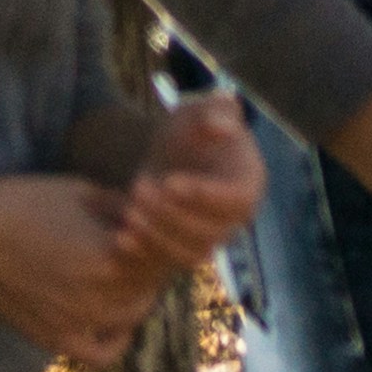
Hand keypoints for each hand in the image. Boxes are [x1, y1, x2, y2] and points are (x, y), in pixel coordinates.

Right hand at [0, 174, 181, 369]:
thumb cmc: (24, 204)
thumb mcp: (86, 192)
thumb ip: (128, 208)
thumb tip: (157, 216)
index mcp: (114, 253)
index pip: (165, 253)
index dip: (164, 236)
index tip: (157, 225)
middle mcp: (101, 294)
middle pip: (153, 284)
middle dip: (152, 264)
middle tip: (140, 247)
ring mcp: (78, 321)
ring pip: (133, 315)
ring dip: (137, 294)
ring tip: (125, 273)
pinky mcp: (55, 338)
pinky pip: (102, 354)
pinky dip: (116, 341)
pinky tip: (114, 321)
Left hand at [110, 96, 265, 275]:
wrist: (168, 153)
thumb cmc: (190, 127)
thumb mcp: (199, 110)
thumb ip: (214, 112)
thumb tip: (223, 127)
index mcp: (250, 181)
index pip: (236, 199)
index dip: (204, 194)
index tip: (169, 181)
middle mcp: (237, 216)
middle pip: (213, 231)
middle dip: (172, 214)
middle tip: (139, 189)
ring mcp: (213, 236)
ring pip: (192, 252)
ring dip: (158, 235)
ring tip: (128, 211)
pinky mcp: (187, 249)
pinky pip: (172, 262)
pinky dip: (147, 252)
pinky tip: (121, 236)